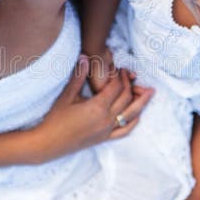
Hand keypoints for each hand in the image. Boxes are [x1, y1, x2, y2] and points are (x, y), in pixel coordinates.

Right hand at [34, 55, 154, 160]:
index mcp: (97, 107)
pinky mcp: (105, 139)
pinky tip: (137, 115)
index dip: (119, 76)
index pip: (116, 88)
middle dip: (129, 84)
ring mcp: (107, 130)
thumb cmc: (55, 119)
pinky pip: (124, 131)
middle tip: (129, 74)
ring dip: (142, 103)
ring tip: (151, 93)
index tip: (118, 68)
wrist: (49, 143)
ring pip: (131, 115)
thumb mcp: (67, 96)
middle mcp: (106, 119)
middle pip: (126, 98)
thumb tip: (85, 56)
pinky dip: (133, 122)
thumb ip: (78, 76)